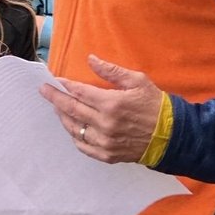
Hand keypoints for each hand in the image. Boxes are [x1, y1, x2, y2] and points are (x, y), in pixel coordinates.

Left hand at [41, 54, 163, 163]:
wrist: (171, 135)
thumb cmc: (155, 104)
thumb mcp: (137, 81)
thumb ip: (111, 71)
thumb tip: (91, 59)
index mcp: (112, 103)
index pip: (80, 92)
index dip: (66, 85)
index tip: (55, 80)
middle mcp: (106, 124)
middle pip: (72, 110)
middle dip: (55, 98)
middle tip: (43, 90)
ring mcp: (106, 141)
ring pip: (75, 128)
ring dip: (63, 116)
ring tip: (57, 107)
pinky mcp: (108, 155)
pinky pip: (84, 146)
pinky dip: (75, 136)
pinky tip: (72, 127)